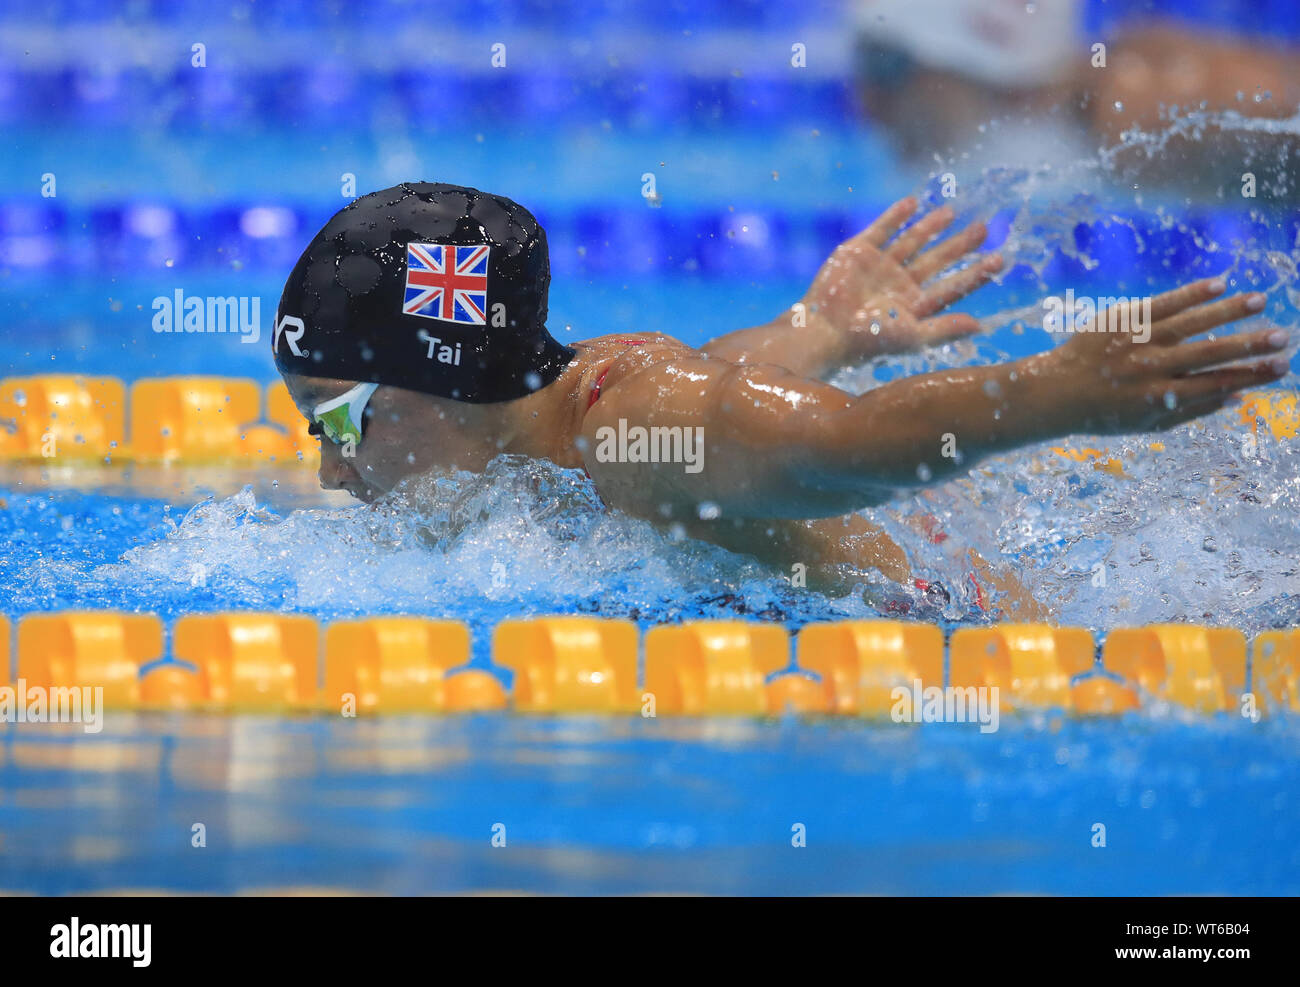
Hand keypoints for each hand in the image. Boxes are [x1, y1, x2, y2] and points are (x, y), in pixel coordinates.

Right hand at [800, 196, 1002, 360]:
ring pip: (911, 242)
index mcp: (914, 307)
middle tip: (984, 227)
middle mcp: (899, 286)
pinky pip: (881, 230)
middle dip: (959, 245)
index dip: (975, 274)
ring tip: (952, 212)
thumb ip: (944, 329)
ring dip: (931, 227)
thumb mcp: (910, 336)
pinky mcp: (857, 253)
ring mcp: (878, 268)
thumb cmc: (866, 341)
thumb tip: (981, 326)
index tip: (999, 259)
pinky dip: (895, 216)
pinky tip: (912, 203)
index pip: (951, 287)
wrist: (823, 331)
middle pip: (936, 261)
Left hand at [1042, 277, 1289, 433]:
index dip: (1251, 376)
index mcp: (1161, 398)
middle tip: (1282, 337)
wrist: (1056, 392)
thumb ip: (1193, 412)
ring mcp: (1137, 342)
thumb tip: (1238, 398)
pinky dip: (1190, 294)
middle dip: (1249, 345)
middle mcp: (1151, 369)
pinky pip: (1162, 303)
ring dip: (1227, 311)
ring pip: (1190, 323)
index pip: (1216, 384)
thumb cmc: (1106, 412)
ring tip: (1259, 301)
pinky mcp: (1123, 320)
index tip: (1281, 367)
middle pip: (1209, 354)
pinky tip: (1219, 284)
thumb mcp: (1148, 423)